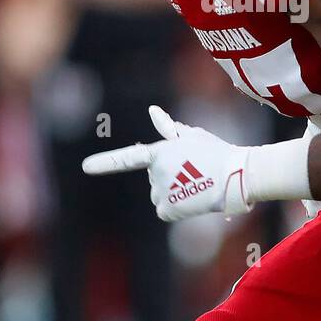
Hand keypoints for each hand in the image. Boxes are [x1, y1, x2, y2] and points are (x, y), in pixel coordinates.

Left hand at [82, 105, 253, 221]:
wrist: (234, 176)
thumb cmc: (215, 152)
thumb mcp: (192, 136)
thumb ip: (168, 128)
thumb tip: (152, 111)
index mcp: (158, 152)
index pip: (127, 158)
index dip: (105, 162)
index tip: (86, 167)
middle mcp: (155, 173)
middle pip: (155, 179)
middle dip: (171, 176)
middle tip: (195, 171)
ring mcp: (160, 192)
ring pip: (161, 195)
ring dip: (176, 192)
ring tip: (198, 184)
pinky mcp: (167, 209)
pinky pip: (166, 209)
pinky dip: (178, 207)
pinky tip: (194, 199)